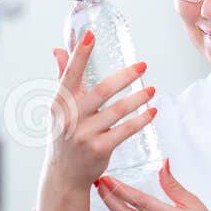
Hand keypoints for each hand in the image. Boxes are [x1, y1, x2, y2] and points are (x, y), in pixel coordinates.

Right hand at [33, 30, 157, 210]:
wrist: (64, 174)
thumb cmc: (64, 136)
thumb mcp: (59, 108)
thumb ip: (62, 78)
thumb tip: (59, 49)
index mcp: (60, 103)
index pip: (69, 74)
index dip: (80, 54)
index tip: (90, 35)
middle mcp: (70, 118)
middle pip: (101, 91)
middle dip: (124, 76)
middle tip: (142, 66)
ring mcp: (85, 135)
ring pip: (117, 111)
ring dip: (138, 98)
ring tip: (152, 89)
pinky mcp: (99, 149)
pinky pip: (125, 131)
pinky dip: (141, 120)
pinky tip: (152, 111)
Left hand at [94, 159, 210, 210]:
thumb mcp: (193, 203)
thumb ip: (173, 186)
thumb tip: (163, 165)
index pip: (142, 202)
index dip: (122, 191)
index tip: (108, 180)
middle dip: (110, 200)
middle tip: (99, 185)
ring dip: (113, 209)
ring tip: (104, 193)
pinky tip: (116, 209)